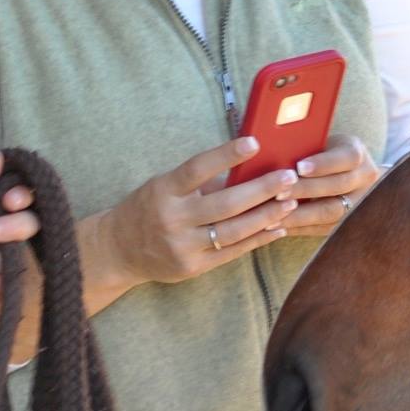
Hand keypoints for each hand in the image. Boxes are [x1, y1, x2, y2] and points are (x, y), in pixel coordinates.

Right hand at [86, 135, 296, 295]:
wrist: (119, 250)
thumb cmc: (149, 209)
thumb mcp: (165, 186)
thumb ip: (201, 182)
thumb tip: (247, 167)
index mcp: (164, 191)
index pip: (198, 168)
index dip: (227, 155)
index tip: (255, 142)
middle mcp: (173, 219)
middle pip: (225, 203)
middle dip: (262, 190)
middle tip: (289, 177)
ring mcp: (183, 246)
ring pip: (233, 231)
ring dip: (266, 215)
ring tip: (290, 201)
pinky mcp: (193, 267)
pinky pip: (232, 252)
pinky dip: (258, 239)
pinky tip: (278, 227)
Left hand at [279, 133, 378, 235]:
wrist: (341, 173)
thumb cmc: (319, 152)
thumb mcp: (319, 143)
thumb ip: (304, 148)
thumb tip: (276, 152)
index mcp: (357, 153)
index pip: (347, 158)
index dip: (324, 164)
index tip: (299, 167)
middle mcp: (365, 179)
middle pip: (338, 187)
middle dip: (306, 190)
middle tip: (278, 193)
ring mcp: (361, 204)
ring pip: (332, 213)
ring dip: (300, 215)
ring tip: (273, 216)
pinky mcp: (348, 224)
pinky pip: (324, 229)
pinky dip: (299, 228)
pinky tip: (279, 227)